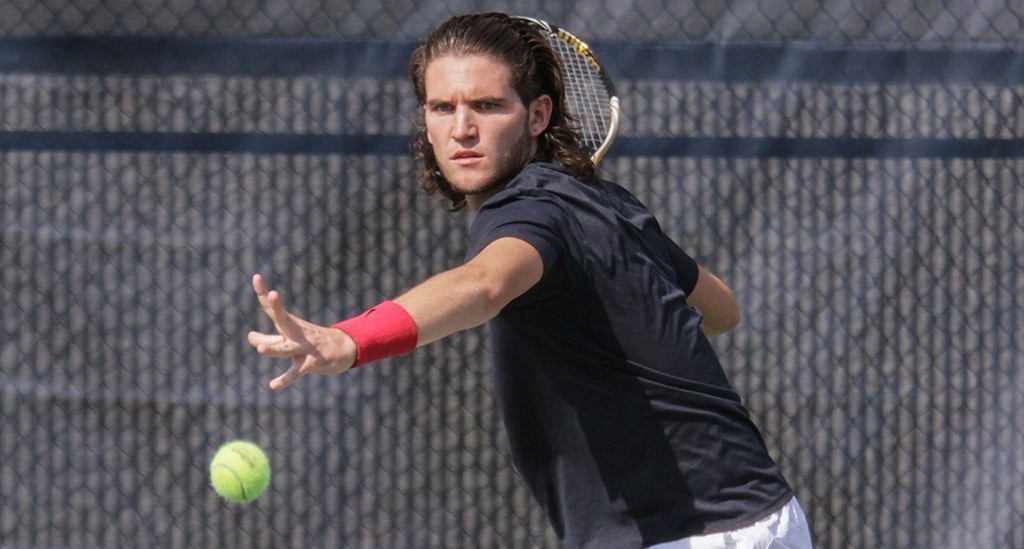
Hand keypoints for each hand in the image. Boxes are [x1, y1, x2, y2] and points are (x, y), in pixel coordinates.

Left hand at [247, 274, 356, 389]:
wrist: (344, 349)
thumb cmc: (313, 342)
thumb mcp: (289, 339)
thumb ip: (268, 338)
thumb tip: (249, 336)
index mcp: (289, 325)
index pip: (273, 308)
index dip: (263, 293)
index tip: (256, 276)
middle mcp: (296, 333)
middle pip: (283, 319)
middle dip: (277, 307)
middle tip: (271, 294)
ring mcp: (305, 348)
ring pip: (287, 348)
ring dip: (274, 348)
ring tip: (260, 348)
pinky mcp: (311, 363)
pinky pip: (296, 372)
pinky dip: (284, 380)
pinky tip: (273, 386)